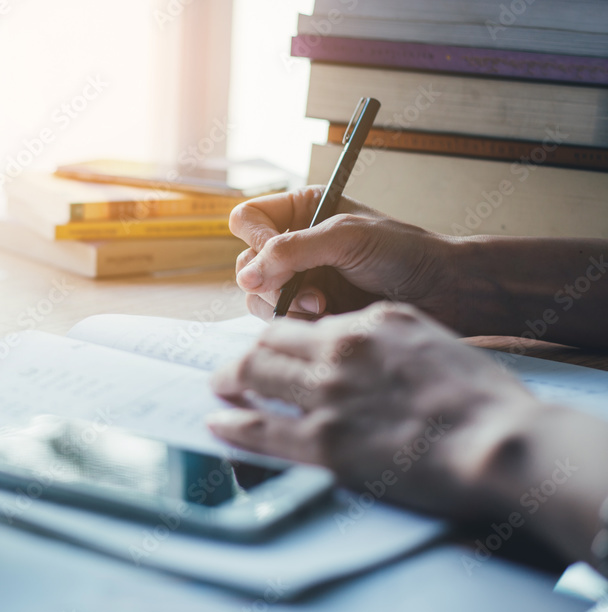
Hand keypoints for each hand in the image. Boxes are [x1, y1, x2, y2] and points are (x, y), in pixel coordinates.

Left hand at [207, 302, 538, 519]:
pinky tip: (218, 422)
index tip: (274, 349)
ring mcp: (328, 396)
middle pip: (268, 342)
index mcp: (371, 322)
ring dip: (229, 379)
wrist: (499, 442)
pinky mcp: (324, 442)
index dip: (283, 337)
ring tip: (220, 387)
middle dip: (246, 354)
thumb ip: (390, 338)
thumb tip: (365, 345)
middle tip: (234, 368)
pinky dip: (232, 424)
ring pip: (254, 375)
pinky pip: (260, 429)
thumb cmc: (483, 399)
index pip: (306, 323)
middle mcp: (340, 350)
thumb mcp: (434, 341)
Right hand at [229, 186, 461, 326]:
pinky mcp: (309, 311)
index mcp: (302, 211)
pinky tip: (328, 318)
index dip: (256, 241)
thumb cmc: (405, 253)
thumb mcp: (345, 238)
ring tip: (323, 306)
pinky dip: (297, 323)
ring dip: (285, 305)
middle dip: (272, 282)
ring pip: (257, 296)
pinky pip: (278, 321)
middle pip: (246, 263)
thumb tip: (246, 276)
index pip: (247, 220)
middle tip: (309, 293)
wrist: (442, 292)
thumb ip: (292, 251)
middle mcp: (295, 243)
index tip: (278, 259)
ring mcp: (300, 279)